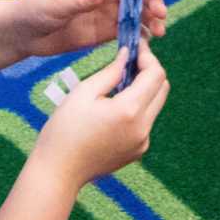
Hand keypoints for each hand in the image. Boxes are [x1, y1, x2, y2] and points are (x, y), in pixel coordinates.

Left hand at [4, 0, 169, 60]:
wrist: (19, 34)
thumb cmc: (33, 10)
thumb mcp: (55, 3)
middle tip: (162, 16)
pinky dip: (138, 34)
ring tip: (160, 32)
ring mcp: (101, 13)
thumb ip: (79, 0)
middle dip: (150, 3)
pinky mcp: (99, 32)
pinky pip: (124, 31)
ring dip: (148, 20)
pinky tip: (148, 41)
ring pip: (133, 13)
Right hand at [31, 45, 169, 186]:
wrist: (57, 172)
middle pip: (162, 88)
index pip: (155, 74)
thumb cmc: (64, 130)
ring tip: (118, 83)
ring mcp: (142, 142)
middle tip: (130, 61)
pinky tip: (114, 107)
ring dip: (144, 89)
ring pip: (155, 105)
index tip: (136, 47)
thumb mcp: (83, 93)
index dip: (148, 56)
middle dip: (149, 71)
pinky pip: (146, 122)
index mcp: (129, 111)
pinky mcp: (138, 151)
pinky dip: (137, 108)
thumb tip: (128, 54)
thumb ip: (111, 71)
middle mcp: (142, 128)